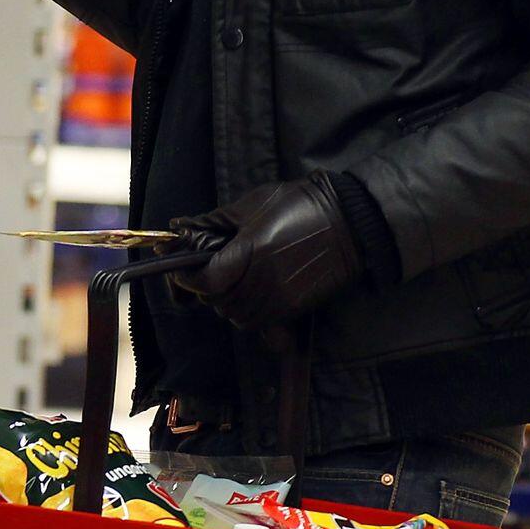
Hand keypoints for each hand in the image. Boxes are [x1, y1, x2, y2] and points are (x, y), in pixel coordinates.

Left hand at [170, 175, 360, 330]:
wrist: (350, 221)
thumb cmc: (300, 205)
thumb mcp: (253, 204)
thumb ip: (215, 221)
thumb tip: (179, 227)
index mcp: (249, 252)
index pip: (205, 281)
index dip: (188, 278)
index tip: (185, 268)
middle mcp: (262, 281)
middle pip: (218, 302)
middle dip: (209, 289)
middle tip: (213, 271)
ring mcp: (280, 298)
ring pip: (237, 317)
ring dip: (229, 303)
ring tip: (234, 283)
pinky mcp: (294, 309)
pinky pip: (260, 324)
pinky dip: (250, 314)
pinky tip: (253, 296)